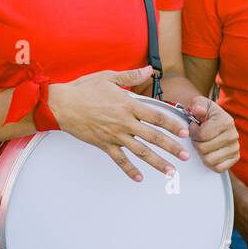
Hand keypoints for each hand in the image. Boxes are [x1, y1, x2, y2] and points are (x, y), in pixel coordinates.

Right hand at [48, 66, 191, 181]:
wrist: (62, 105)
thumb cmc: (83, 90)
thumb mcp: (109, 77)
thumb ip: (131, 76)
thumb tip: (149, 70)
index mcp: (128, 105)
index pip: (156, 117)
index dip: (172, 125)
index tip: (184, 132)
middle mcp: (124, 122)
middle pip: (153, 137)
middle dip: (171, 148)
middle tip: (185, 155)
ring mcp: (115, 136)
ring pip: (140, 152)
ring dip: (157, 162)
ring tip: (169, 171)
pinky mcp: (104, 144)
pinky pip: (120, 160)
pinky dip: (130, 170)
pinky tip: (139, 177)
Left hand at [184, 96, 239, 171]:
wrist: (217, 119)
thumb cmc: (207, 113)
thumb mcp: (200, 103)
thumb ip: (197, 104)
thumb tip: (198, 110)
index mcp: (226, 121)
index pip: (201, 135)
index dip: (193, 133)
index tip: (194, 127)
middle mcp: (233, 135)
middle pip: (204, 149)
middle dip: (196, 143)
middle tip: (197, 137)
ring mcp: (235, 147)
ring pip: (209, 160)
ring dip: (202, 154)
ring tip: (203, 144)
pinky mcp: (235, 158)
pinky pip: (218, 168)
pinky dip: (211, 163)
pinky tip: (209, 152)